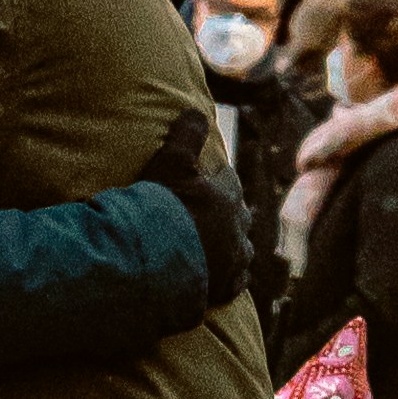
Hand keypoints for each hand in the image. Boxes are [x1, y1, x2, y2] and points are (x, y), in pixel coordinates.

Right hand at [168, 136, 253, 311]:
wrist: (155, 260)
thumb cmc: (161, 208)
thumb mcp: (170, 161)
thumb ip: (186, 134)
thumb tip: (197, 111)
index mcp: (227, 196)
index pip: (228, 179)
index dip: (217, 177)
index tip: (208, 177)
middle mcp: (236, 228)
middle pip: (239, 214)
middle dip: (228, 210)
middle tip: (210, 210)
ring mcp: (233, 260)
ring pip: (241, 248)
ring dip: (232, 243)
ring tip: (217, 243)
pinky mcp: (225, 287)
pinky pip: (236, 280)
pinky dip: (230, 275)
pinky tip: (221, 274)